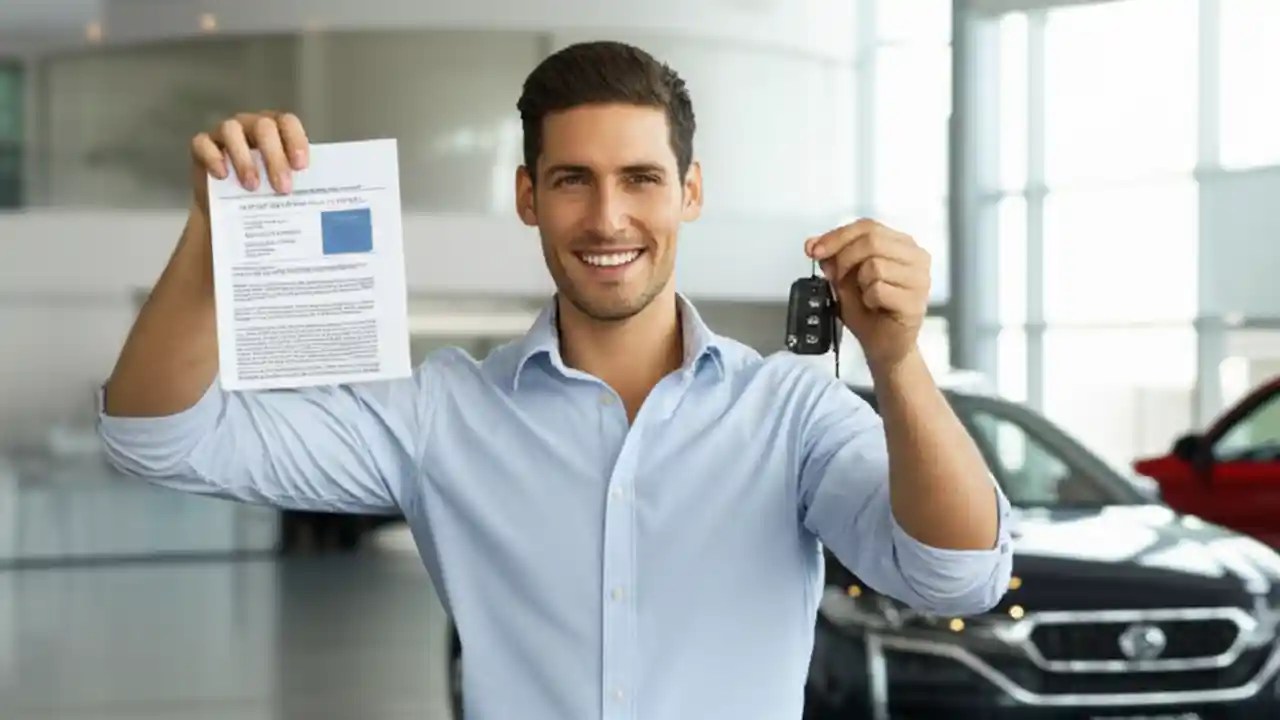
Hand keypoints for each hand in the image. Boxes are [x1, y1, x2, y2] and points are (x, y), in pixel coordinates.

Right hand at [188, 110, 310, 219]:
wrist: (230, 212)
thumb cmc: (265, 192)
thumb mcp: (284, 186)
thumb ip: (298, 183)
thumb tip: (324, 200)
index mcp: (276, 130)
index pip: (288, 122)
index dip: (295, 140)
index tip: (301, 166)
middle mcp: (250, 125)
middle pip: (263, 127)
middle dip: (275, 158)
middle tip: (283, 188)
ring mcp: (224, 133)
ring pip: (232, 130)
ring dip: (244, 159)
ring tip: (252, 186)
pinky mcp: (202, 146)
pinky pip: (203, 143)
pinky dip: (213, 158)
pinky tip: (223, 176)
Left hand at [804, 219, 930, 371]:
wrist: (884, 346)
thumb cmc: (869, 312)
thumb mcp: (844, 279)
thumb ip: (833, 259)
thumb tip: (815, 245)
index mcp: (901, 245)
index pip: (868, 226)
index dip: (837, 236)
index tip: (814, 249)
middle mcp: (916, 257)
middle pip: (872, 240)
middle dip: (844, 259)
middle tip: (838, 277)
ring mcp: (920, 279)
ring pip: (875, 264)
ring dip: (859, 283)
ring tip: (866, 296)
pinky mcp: (915, 302)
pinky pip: (879, 289)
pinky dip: (868, 299)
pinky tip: (875, 307)